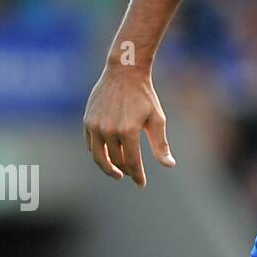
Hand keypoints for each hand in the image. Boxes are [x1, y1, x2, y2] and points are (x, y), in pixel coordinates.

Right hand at [83, 65, 174, 185]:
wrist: (124, 73)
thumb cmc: (144, 96)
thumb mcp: (157, 119)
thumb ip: (160, 144)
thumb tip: (170, 165)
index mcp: (128, 131)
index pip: (132, 162)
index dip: (137, 176)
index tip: (141, 184)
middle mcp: (109, 130)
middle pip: (116, 161)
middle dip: (125, 171)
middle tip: (131, 176)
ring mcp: (96, 126)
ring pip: (99, 157)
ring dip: (108, 168)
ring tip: (117, 172)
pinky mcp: (87, 121)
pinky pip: (90, 145)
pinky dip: (98, 153)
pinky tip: (106, 156)